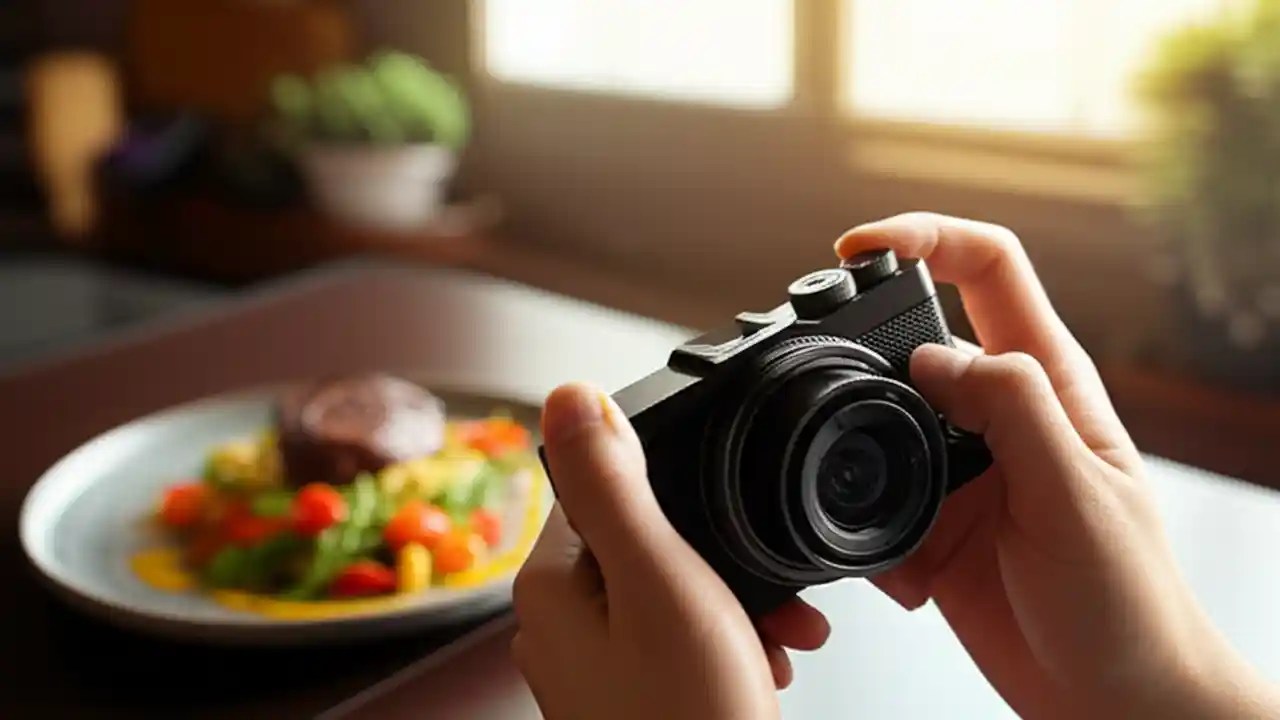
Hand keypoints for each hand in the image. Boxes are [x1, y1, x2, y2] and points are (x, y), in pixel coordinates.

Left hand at [512, 384, 829, 719]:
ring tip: (773, 637)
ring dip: (734, 604)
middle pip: (651, 545)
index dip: (682, 499)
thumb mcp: (660, 580)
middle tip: (761, 599)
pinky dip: (727, 644)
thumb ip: (614, 486)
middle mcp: (560, 626)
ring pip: (675, 595)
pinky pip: (680, 643)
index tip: (723, 530)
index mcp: (551, 586)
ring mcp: (594, 668)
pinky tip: (762, 665)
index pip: (609, 490)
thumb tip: (569, 397)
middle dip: (720, 561)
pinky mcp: (629, 698)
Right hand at [835, 212, 1278, 717]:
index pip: (987, 269)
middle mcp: (998, 419)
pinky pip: (869, 506)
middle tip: (841, 399)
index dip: (925, 237)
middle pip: (913, 340)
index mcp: (1046, 385)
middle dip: (864, 361)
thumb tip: (931, 356)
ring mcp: (960, 474)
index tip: (858, 246)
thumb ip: (1010, 410)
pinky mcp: (932, 528)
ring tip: (897, 524)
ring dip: (861, 469)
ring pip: (876, 429)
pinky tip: (907, 577)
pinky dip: (866, 541)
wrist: (1114, 702)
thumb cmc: (1128, 604)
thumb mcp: (1076, 493)